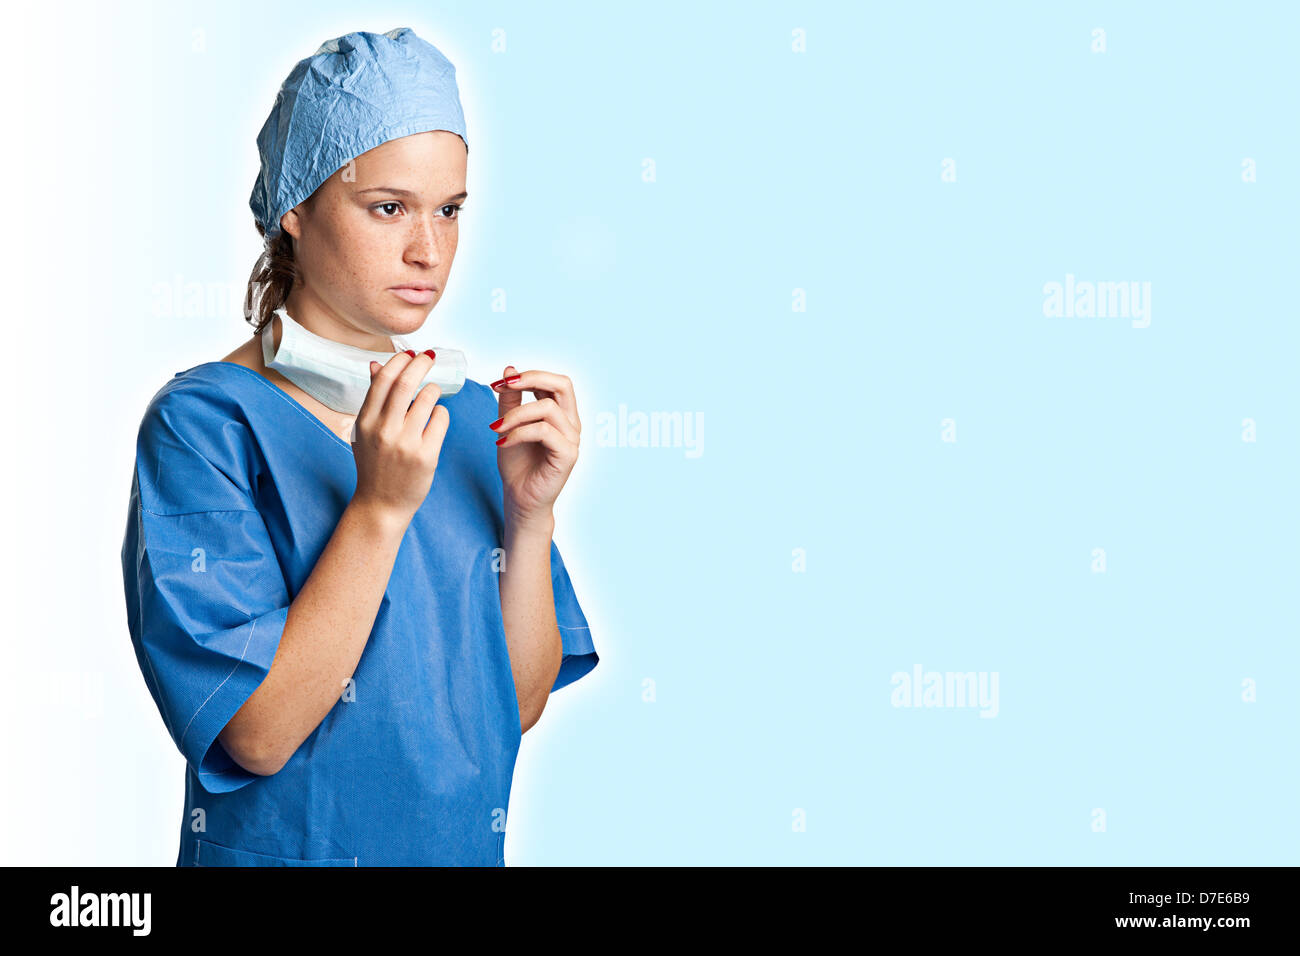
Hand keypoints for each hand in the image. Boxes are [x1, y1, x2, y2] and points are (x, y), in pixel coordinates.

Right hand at [351, 350, 449, 526]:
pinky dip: (441, 413)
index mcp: (365, 421)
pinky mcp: (426, 456)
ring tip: (432, 393)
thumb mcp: (365, 430)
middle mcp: (383, 430)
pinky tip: (436, 419)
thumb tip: (375, 363)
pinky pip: (441, 419)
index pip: (383, 379)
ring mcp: (405, 444)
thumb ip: (373, 398)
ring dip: (433, 390)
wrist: (381, 504)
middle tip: (430, 356)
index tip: (411, 353)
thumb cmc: (375, 463)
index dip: (399, 360)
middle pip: (405, 383)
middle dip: (421, 363)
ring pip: (428, 399)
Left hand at [489, 365, 580, 525]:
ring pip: (547, 408)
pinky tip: (502, 443)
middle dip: (531, 379)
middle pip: (563, 384)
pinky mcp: (567, 455)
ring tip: (496, 429)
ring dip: (515, 415)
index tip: (499, 383)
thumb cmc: (518, 464)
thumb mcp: (508, 425)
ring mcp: (572, 439)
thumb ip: (511, 400)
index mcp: (561, 413)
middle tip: (503, 387)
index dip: (528, 375)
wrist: (520, 498)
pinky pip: (543, 431)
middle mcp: (571, 423)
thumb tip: (510, 369)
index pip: (555, 381)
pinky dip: (519, 432)